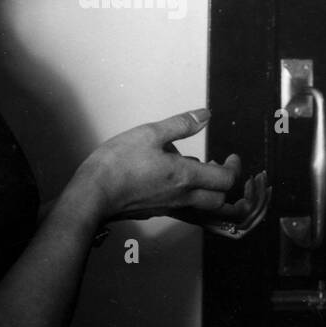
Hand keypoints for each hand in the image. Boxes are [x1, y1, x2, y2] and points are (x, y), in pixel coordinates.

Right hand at [80, 109, 269, 234]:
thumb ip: (181, 124)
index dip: (234, 168)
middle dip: (224, 184)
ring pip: (199, 205)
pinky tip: (168, 177)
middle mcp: (181, 197)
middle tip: (217, 166)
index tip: (231, 156)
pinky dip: (184, 193)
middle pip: (218, 200)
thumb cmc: (118, 165)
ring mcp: (167, 207)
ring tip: (192, 168)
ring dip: (205, 190)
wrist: (92, 196)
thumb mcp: (150, 133)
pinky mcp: (153, 211)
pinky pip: (179, 206)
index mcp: (185, 177)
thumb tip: (205, 115)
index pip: (225, 180)